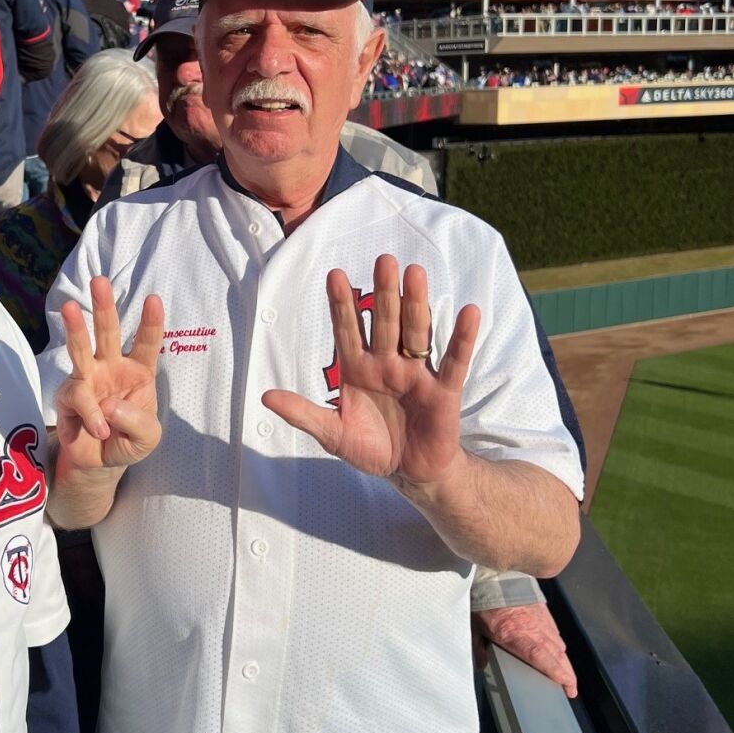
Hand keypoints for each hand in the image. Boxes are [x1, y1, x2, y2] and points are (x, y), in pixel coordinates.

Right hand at [54, 277, 163, 472]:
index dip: (151, 323)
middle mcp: (111, 367)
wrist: (100, 463)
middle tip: (99, 281)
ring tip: (70, 308)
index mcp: (138, 371)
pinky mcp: (68, 397)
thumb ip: (136, 422)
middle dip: (104, 306)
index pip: (147, 343)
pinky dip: (91, 415)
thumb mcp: (147, 439)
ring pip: (80, 349)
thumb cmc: (128, 440)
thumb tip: (108, 405)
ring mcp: (87, 379)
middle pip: (108, 332)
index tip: (154, 299)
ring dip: (75, 328)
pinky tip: (99, 431)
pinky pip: (78, 397)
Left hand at [264, 255, 479, 485]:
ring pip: (416, 332)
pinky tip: (468, 312)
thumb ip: (303, 414)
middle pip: (385, 322)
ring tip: (415, 273)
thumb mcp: (332, 433)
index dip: (342, 305)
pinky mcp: (443, 391)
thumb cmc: (370, 448)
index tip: (335, 275)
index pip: (347, 330)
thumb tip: (265, 397)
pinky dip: (461, 338)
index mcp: (358, 369)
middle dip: (383, 292)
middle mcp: (387, 363)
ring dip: (416, 304)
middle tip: (384, 259)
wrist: (409, 473)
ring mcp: (416, 374)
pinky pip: (454, 361)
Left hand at [473, 604, 576, 698]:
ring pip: (558, 643)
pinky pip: (554, 629)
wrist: (494, 576)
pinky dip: (558, 641)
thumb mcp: (475, 627)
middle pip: (557, 655)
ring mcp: (540, 619)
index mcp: (517, 636)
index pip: (543, 659)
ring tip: (566, 672)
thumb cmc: (484, 602)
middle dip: (567, 673)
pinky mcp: (542, 609)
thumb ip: (478, 649)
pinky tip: (557, 647)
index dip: (558, 673)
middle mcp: (534, 629)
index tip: (569, 686)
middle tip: (572, 688)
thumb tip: (480, 664)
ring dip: (563, 659)